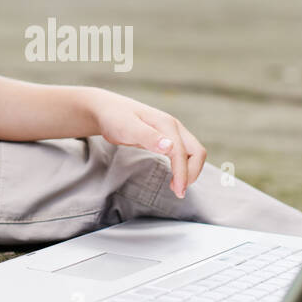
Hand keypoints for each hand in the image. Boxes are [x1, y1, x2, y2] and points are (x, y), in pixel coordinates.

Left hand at [88, 90, 206, 198]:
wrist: (105, 109)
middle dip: (192, 172)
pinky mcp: (164, 138)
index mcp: (166, 124)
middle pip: (196, 152)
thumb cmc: (114, 118)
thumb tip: (170, 147)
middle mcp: (172, 127)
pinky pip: (182, 153)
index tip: (178, 191)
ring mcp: (170, 132)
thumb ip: (149, 137)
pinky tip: (173, 176)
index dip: (182, 173)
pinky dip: (182, 166)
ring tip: (177, 187)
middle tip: (179, 191)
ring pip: (191, 153)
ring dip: (189, 170)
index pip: (182, 153)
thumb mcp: (128, 128)